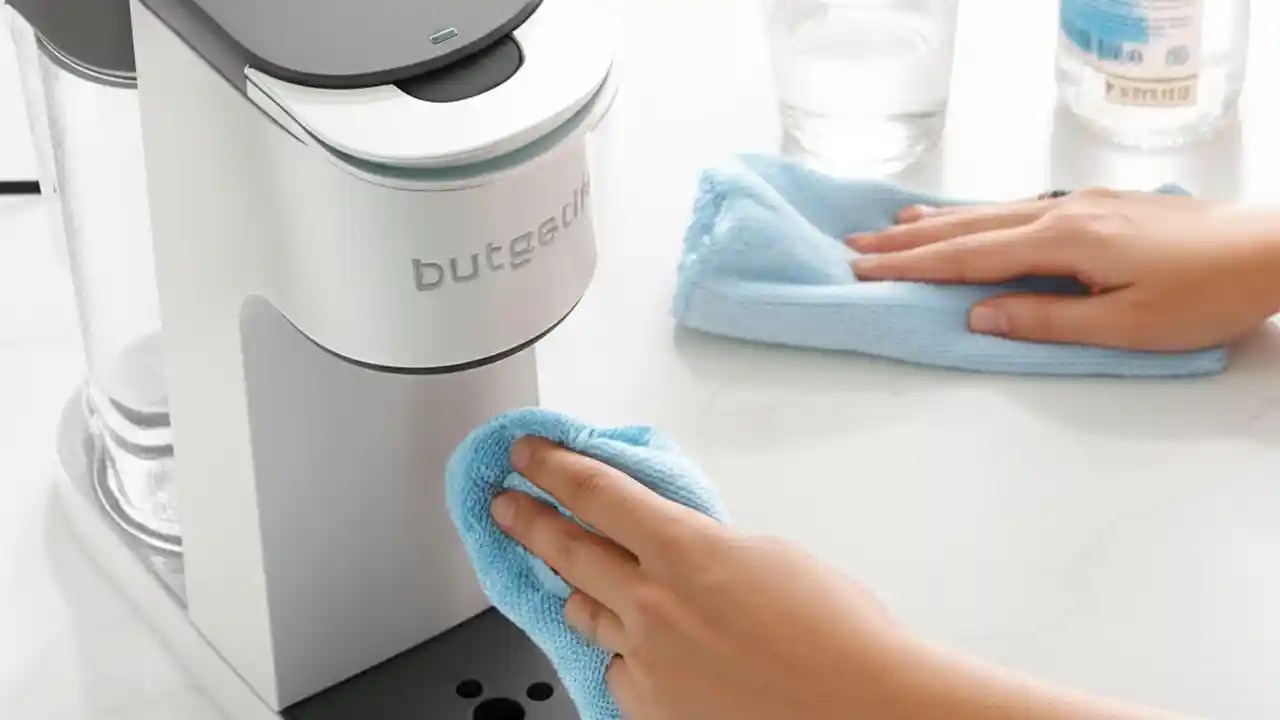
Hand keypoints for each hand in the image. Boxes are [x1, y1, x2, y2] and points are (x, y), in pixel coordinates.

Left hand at [490, 438, 1183, 719]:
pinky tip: (637, 648)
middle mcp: (653, 604)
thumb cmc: (839, 635)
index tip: (527, 453)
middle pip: (569, 549)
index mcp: (685, 549)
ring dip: (576, 588)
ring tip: (567, 577)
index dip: (553, 467)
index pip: (597, 493)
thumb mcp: (770, 557)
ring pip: (588, 612)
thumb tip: (682, 553)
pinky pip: (618, 669)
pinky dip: (624, 652)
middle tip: (504, 505)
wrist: (862, 709)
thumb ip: (707, 549)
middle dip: (529, 521)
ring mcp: (647, 660)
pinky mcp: (651, 707)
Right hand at [850, 189, 1279, 350]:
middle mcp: (1064, 211)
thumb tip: (977, 316)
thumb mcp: (1124, 325)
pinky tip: (970, 214)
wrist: (1271, 249)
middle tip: (855, 245)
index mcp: (1063, 241)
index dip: (912, 266)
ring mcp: (1082, 202)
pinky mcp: (1100, 205)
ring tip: (893, 223)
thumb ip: (1045, 319)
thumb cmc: (1205, 295)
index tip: (862, 270)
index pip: (969, 256)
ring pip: (992, 210)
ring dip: (939, 220)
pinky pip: (1018, 206)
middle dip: (909, 239)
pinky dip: (980, 212)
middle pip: (970, 225)